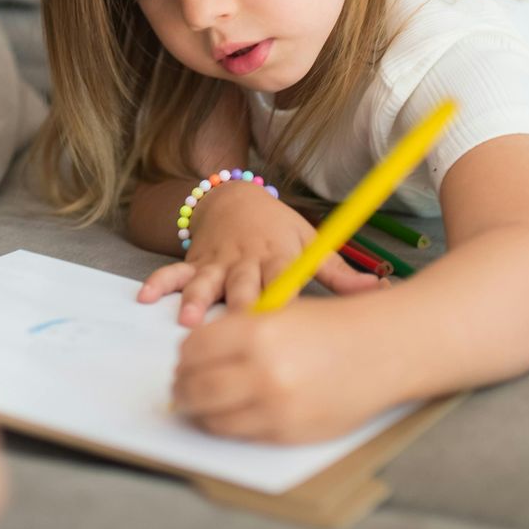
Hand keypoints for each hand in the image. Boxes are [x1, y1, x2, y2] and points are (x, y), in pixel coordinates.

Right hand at [137, 187, 380, 325]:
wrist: (234, 195)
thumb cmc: (279, 229)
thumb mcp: (311, 244)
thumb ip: (341, 274)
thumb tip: (383, 289)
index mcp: (278, 257)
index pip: (282, 281)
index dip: (282, 302)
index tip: (283, 327)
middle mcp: (246, 260)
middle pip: (243, 286)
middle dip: (239, 307)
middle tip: (236, 333)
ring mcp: (217, 261)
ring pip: (206, 282)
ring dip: (196, 300)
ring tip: (187, 320)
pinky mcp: (194, 261)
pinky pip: (174, 272)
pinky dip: (159, 283)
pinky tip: (145, 297)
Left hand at [171, 296, 377, 442]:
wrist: (382, 350)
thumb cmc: (329, 328)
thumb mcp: (276, 314)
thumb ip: (234, 335)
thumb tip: (191, 360)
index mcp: (256, 332)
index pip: (192, 350)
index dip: (183, 358)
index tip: (183, 361)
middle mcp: (263, 370)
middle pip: (195, 387)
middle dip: (182, 389)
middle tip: (180, 388)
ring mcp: (275, 406)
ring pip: (212, 417)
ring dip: (199, 412)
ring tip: (200, 404)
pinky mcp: (288, 433)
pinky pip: (239, 435)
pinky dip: (226, 427)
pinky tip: (229, 416)